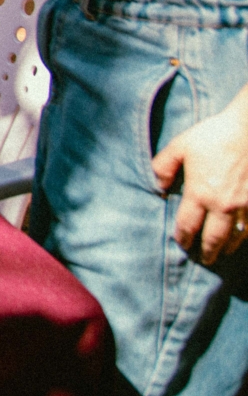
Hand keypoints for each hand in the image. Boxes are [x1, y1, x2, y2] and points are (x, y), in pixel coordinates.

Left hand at [153, 92, 247, 264]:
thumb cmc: (214, 135)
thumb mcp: (180, 146)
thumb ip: (163, 166)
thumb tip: (156, 186)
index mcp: (199, 193)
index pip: (187, 225)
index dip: (183, 238)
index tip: (182, 244)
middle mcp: (222, 205)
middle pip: (213, 239)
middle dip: (207, 252)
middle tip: (204, 260)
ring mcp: (244, 206)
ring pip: (236, 237)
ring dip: (228, 248)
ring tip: (222, 253)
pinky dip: (246, 236)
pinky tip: (242, 238)